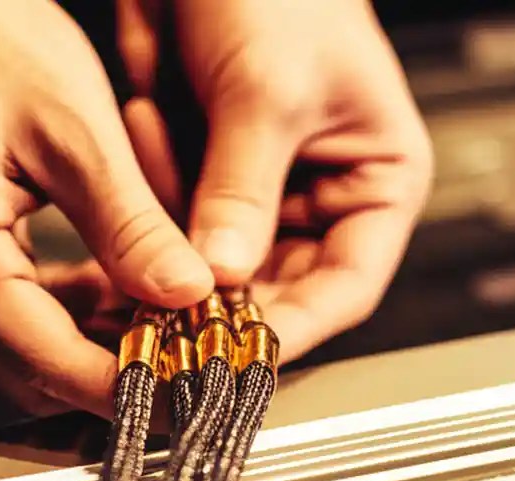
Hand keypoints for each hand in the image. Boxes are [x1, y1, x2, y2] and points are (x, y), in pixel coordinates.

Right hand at [0, 0, 213, 417]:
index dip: (130, 390)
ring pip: (15, 352)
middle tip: (187, 369)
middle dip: (113, 380)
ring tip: (163, 330)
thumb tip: (188, 294)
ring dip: (90, 351)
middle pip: (28, 375)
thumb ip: (131, 225)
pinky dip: (60, 318)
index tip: (192, 395)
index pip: (51, 363)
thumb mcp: (76, 129)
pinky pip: (0, 316)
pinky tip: (112, 293)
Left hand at [119, 0, 432, 362]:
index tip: (243, 355)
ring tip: (148, 218)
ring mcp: (254, 191)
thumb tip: (220, 278)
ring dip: (177, 250)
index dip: (298, 326)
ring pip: (216, 266)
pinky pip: (171, 222)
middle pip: (276, 289)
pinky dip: (148, 205)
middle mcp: (318, 197)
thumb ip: (241, 189)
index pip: (346, 285)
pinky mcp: (199, 174)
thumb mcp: (267, 92)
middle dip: (223, 303)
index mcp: (375, 180)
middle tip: (172, 324)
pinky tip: (139, 154)